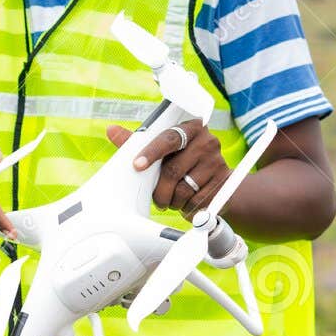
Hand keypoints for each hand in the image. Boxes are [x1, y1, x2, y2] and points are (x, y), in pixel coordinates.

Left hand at [107, 119, 229, 218]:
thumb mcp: (162, 150)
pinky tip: (186, 202)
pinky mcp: (224, 182)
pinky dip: (186, 207)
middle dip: (159, 190)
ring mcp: (218, 161)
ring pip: (184, 190)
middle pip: (173, 170)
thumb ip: (137, 141)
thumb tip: (112, 130)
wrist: (215, 181)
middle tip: (156, 197)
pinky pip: (196, 201)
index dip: (151, 153)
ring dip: (171, 200)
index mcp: (190, 127)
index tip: (137, 166)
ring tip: (172, 199)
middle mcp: (207, 141)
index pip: (169, 138)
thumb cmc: (181, 161)